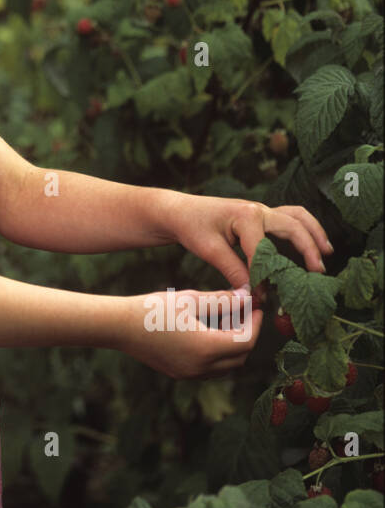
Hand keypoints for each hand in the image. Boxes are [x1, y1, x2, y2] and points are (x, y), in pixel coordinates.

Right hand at [119, 287, 263, 379]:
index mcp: (206, 348)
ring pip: (226, 366)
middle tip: (245, 312)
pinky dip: (218, 353)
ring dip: (233, 346)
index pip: (247, 341)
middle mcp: (201, 367)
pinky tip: (209, 331)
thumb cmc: (154, 308)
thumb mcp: (190, 299)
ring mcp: (190, 374)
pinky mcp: (180, 373)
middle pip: (240, 357)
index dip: (256, 324)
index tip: (256, 306)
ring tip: (227, 320)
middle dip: (247, 334)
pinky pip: (210, 369)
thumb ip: (222, 299)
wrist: (119, 326)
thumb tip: (247, 296)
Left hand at [156, 192, 332, 288]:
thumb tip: (253, 294)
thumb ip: (233, 271)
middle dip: (308, 249)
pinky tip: (312, 242)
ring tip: (327, 252)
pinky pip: (289, 217)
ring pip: (296, 217)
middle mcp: (258, 210)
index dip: (266, 276)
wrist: (181, 211)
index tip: (266, 296)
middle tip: (319, 272)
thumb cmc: (192, 226)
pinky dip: (304, 228)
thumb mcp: (209, 250)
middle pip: (293, 227)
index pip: (264, 251)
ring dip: (314, 233)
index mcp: (246, 216)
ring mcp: (261, 210)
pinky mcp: (261, 215)